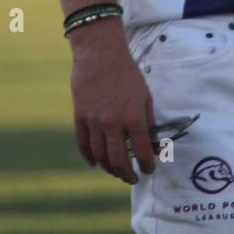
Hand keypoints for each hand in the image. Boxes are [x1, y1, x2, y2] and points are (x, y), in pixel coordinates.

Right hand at [70, 18, 157, 183]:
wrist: (100, 55)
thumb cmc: (127, 74)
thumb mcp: (145, 95)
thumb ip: (148, 120)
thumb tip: (154, 143)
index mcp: (133, 117)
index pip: (142, 151)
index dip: (148, 164)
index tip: (150, 169)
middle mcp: (113, 123)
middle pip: (118, 160)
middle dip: (127, 174)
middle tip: (133, 178)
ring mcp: (94, 122)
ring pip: (100, 156)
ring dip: (109, 168)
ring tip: (116, 172)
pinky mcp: (80, 118)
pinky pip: (83, 145)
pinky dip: (89, 157)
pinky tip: (95, 163)